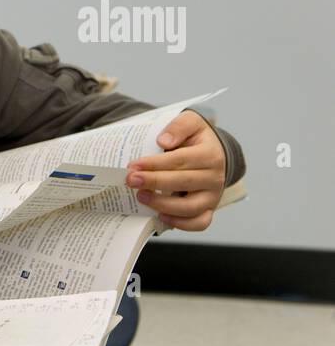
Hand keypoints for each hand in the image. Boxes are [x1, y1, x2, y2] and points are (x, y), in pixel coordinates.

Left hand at [126, 110, 225, 230]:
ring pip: (190, 207)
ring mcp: (213, 196)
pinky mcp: (208, 209)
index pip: (180, 160)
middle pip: (183, 182)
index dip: (154, 164)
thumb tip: (164, 141)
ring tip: (141, 196)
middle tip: (130, 180)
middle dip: (153, 182)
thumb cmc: (196, 139)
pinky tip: (160, 215)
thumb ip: (178, 126)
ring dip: (162, 204)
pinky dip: (180, 223)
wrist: (212, 152)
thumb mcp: (190, 122)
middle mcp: (215, 177)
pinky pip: (199, 223)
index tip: (133, 165)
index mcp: (210, 154)